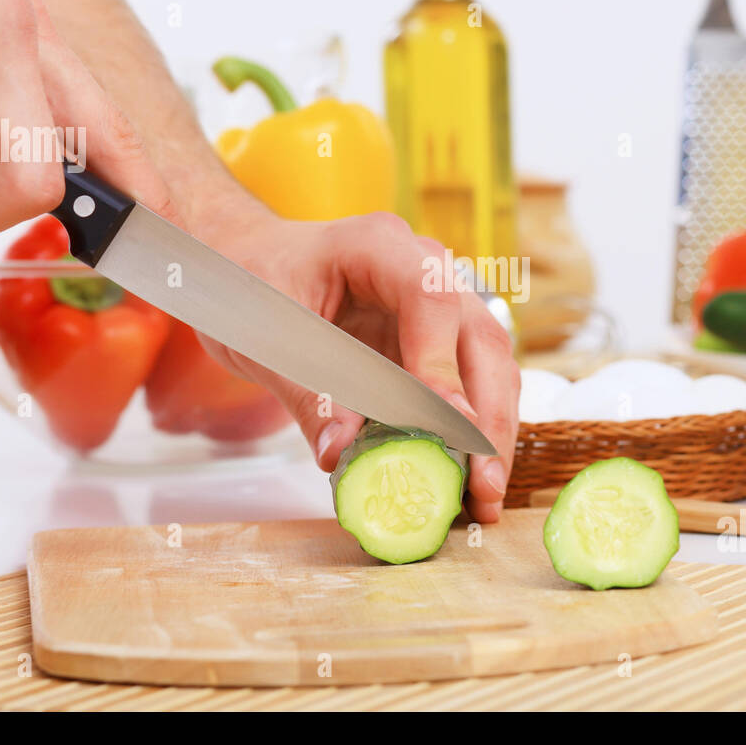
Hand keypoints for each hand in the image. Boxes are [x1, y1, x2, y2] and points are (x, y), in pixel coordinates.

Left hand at [193, 198, 520, 522]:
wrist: (252, 263)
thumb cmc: (254, 284)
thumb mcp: (267, 337)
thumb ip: (306, 392)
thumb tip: (340, 454)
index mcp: (377, 246)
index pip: (429, 297)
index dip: (442, 363)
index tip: (448, 426)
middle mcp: (424, 268)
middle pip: (482, 338)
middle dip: (488, 418)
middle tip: (484, 485)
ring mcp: (441, 306)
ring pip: (491, 366)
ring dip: (492, 434)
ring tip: (485, 498)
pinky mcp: (440, 343)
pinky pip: (472, 387)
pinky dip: (474, 436)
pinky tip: (469, 483)